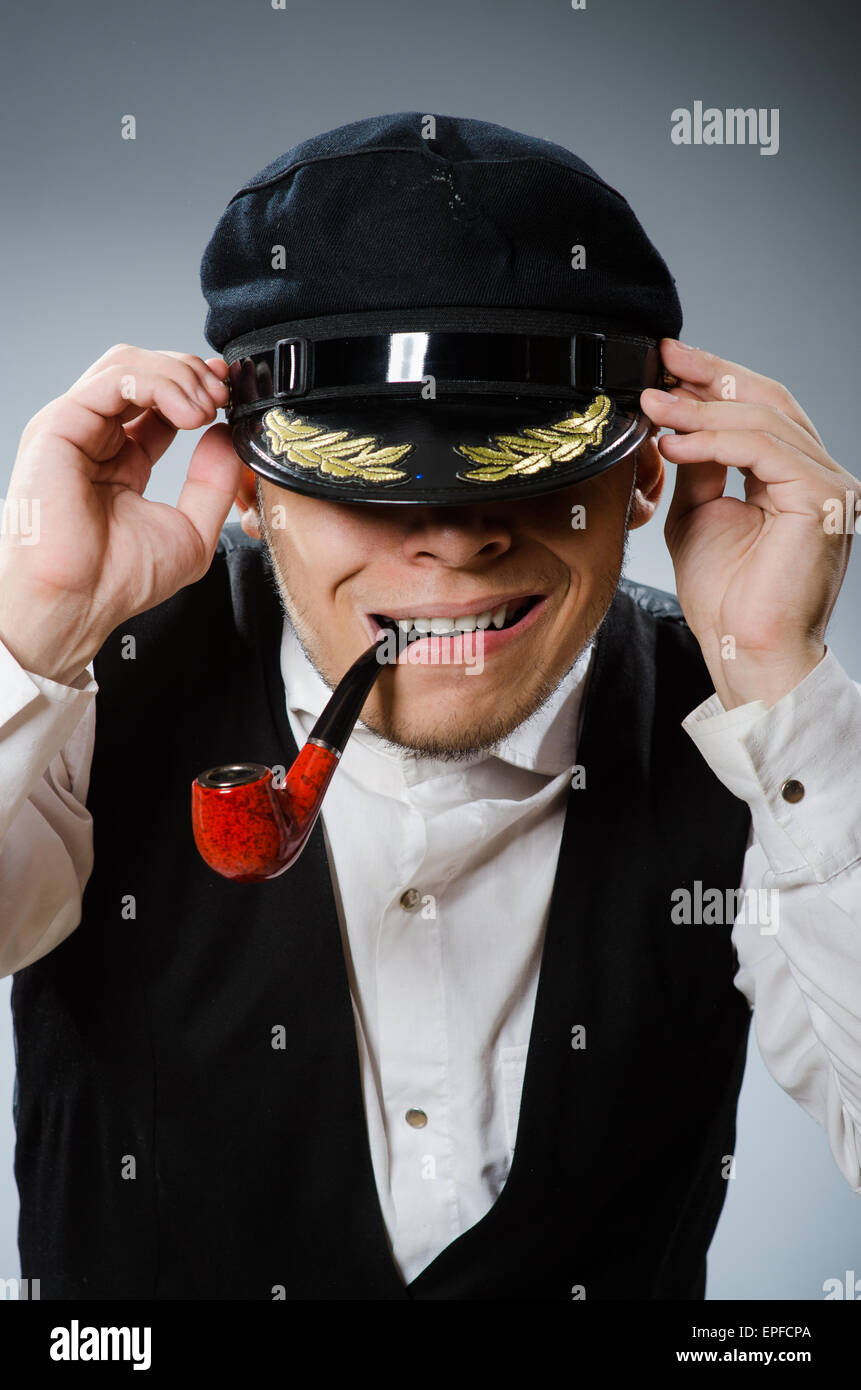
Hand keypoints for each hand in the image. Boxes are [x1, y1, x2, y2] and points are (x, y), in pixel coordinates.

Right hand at [0, 344, 241, 684]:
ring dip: (178, 375)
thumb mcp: (192, 530)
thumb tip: (227, 436)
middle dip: (193, 374)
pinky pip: (113, 379)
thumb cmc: (118, 581)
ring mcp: (75, 428)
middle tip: (225, 394)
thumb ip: (213, 483)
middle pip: (144, 371)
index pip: (160, 400)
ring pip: (127, 365)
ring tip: (207, 407)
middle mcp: (96, 438)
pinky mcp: (59, 425)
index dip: (199, 389)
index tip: (232, 397)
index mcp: (121, 459)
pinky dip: (158, 383)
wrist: (78, 604)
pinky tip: (186, 412)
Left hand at [641, 339, 857, 708]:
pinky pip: (763, 449)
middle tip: (660, 364)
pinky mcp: (820, 498)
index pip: (759, 409)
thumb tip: (679, 421)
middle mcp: (818, 475)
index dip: (715, 379)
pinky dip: (714, 439)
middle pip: (767, 400)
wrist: (742, 650)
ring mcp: (826, 484)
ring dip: (700, 408)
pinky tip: (675, 441)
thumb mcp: (698, 514)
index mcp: (794, 477)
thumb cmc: (726, 601)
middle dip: (709, 376)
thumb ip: (697, 466)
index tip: (667, 361)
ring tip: (653, 406)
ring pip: (763, 419)